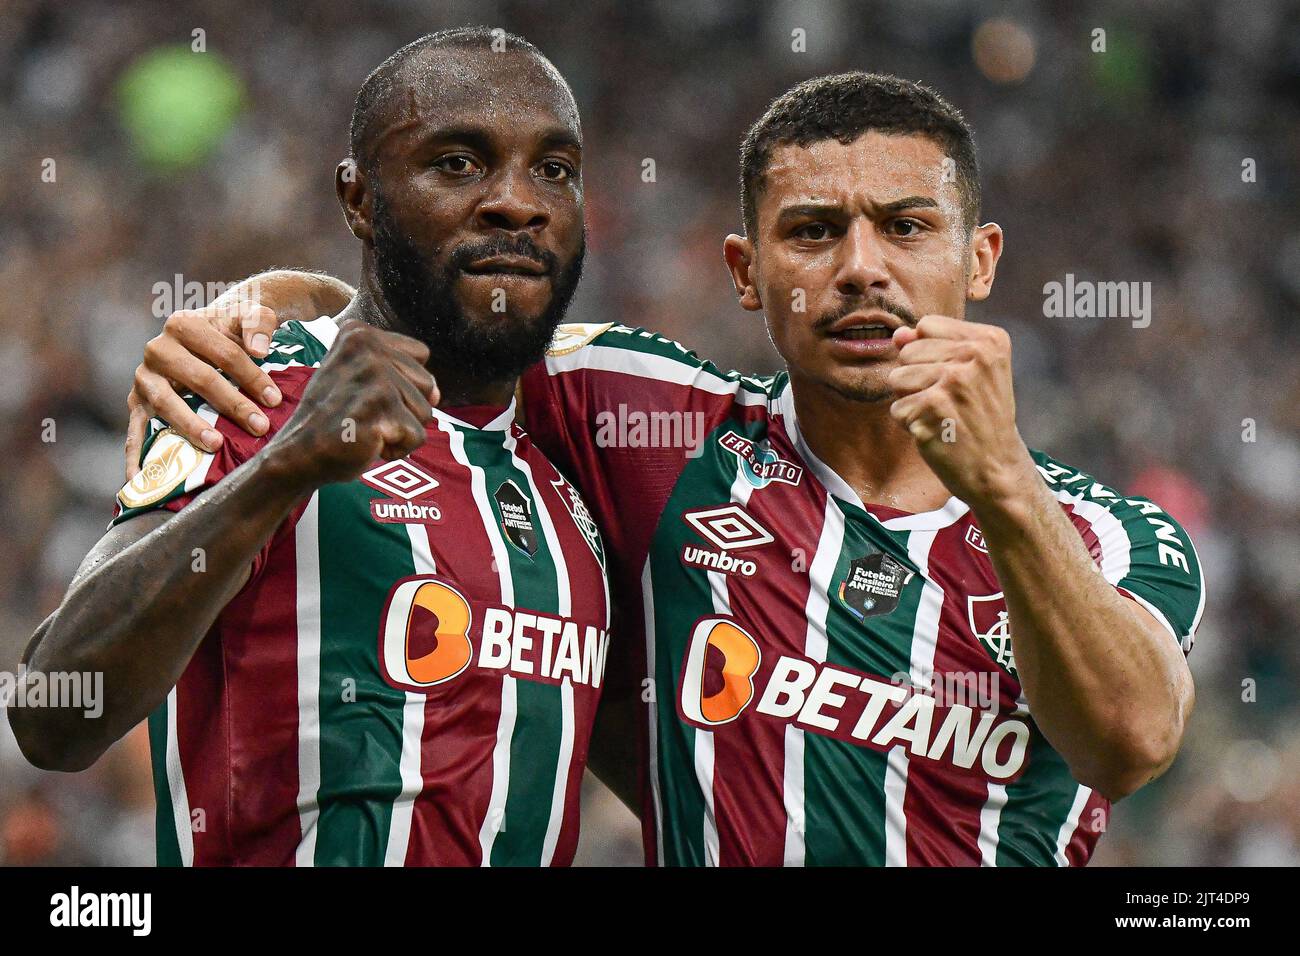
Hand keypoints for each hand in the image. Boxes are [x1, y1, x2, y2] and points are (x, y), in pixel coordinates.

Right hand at [127, 299, 285, 475]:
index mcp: (184, 324)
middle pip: (198, 378)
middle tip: (259, 426)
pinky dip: (135, 455)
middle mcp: (158, 349)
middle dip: (231, 404)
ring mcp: (144, 378)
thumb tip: (259, 349)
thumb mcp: (249, 314)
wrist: (206, 332)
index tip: (275, 400)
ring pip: (166, 402)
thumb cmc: (232, 329)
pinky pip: (133, 430)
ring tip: (216, 444)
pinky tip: (139, 478)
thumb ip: (257, 322)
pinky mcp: (137, 403)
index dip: (251, 376)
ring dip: (190, 426)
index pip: (224, 353)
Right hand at [264, 321, 438, 490]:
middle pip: (427, 384)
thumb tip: (437, 393)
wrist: (299, 454)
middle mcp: (366, 347)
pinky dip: (396, 449)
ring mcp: (373, 376)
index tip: (364, 393)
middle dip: (404, 409)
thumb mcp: (360, 378)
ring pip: (425, 412)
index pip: (421, 355)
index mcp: (359, 333)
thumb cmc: (334, 418)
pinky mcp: (379, 408)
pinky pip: (417, 436)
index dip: (402, 383)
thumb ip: (400, 372)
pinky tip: (366, 443)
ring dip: (400, 430)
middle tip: (363, 414)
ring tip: (364, 427)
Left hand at [887, 314, 1036, 510]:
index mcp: (989, 339)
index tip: (956, 378)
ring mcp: (953, 381)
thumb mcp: (972, 373)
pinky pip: (897, 408)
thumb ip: (934, 346)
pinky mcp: (932, 408)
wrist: (998, 469)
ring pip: (896, 378)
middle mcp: (974, 355)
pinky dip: (910, 425)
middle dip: (917, 378)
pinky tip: (937, 432)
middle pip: (907, 351)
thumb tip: (898, 333)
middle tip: (949, 402)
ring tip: (941, 415)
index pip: (926, 325)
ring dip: (911, 401)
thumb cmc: (981, 419)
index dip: (929, 354)